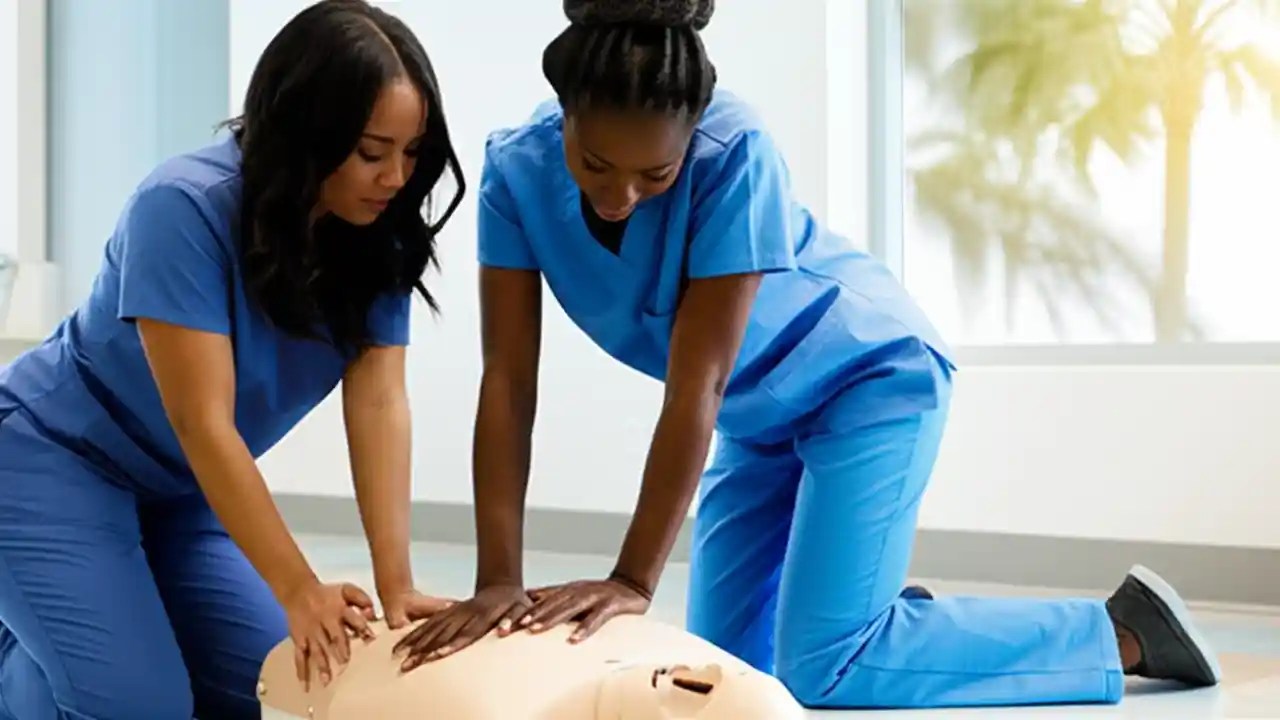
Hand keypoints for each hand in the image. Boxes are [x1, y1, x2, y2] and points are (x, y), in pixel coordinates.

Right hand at [281, 579, 376, 689]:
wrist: (298, 592)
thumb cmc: (327, 593)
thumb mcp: (346, 589)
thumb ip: (361, 598)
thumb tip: (373, 612)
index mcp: (338, 609)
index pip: (351, 617)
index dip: (360, 627)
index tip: (370, 638)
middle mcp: (324, 621)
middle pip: (333, 636)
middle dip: (340, 649)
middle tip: (345, 662)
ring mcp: (311, 632)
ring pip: (317, 650)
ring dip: (322, 665)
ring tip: (327, 680)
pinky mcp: (299, 640)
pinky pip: (300, 656)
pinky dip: (302, 671)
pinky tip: (306, 685)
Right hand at [393, 584, 531, 671]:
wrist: (503, 583)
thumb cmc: (515, 601)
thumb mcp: (521, 608)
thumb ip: (514, 619)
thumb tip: (505, 630)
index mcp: (482, 615)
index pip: (464, 634)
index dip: (450, 646)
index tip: (436, 656)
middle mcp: (464, 613)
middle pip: (441, 633)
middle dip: (423, 649)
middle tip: (408, 664)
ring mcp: (455, 611)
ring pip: (430, 627)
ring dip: (414, 641)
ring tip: (398, 655)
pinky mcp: (449, 611)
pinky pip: (429, 622)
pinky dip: (415, 633)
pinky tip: (403, 643)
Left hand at [519, 577, 650, 642]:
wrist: (631, 585)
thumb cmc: (601, 594)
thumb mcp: (575, 593)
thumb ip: (554, 595)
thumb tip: (529, 596)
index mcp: (568, 589)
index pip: (543, 600)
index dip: (525, 611)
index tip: (507, 622)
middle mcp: (578, 591)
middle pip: (552, 603)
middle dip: (533, 614)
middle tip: (516, 626)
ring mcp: (594, 596)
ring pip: (569, 607)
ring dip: (552, 618)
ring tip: (536, 629)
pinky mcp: (610, 605)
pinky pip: (596, 618)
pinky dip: (585, 628)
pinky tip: (574, 639)